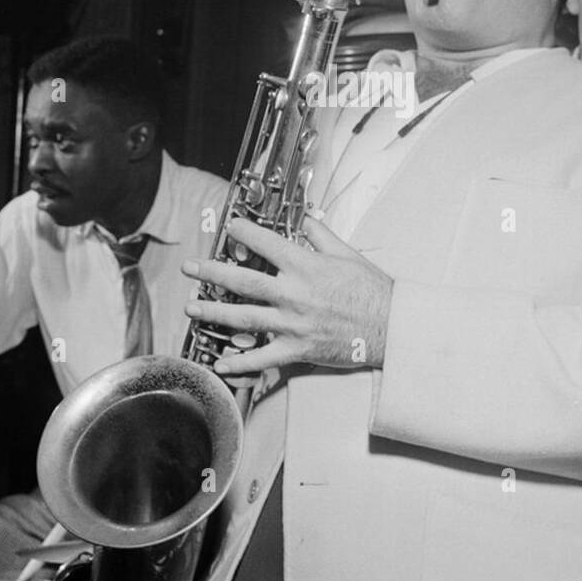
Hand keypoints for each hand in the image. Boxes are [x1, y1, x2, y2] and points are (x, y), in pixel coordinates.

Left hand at [181, 216, 393, 380]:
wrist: (391, 327)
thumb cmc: (371, 289)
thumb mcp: (346, 253)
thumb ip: (319, 235)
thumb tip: (302, 218)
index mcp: (305, 266)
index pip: (266, 243)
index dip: (244, 233)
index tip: (230, 227)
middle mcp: (294, 294)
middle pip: (243, 282)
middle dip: (211, 273)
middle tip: (190, 268)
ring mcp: (293, 324)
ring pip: (244, 318)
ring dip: (213, 313)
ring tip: (191, 309)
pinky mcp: (297, 349)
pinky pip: (262, 357)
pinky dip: (239, 362)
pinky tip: (219, 362)